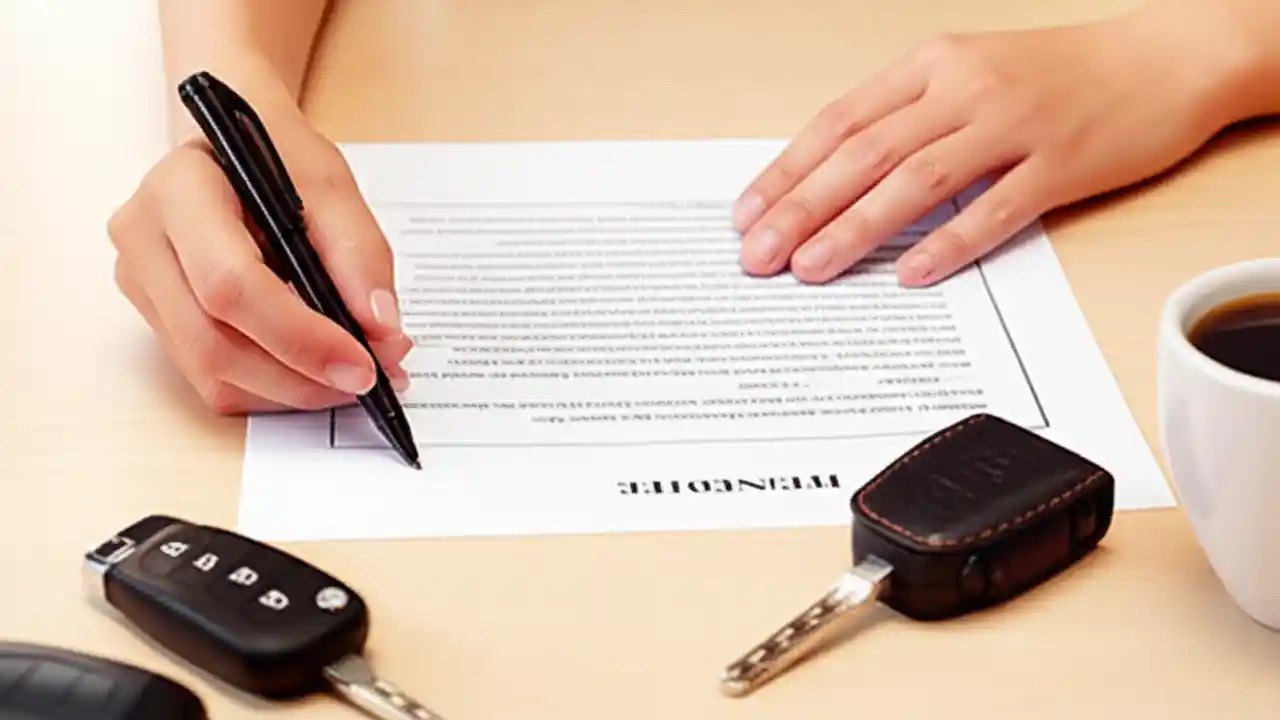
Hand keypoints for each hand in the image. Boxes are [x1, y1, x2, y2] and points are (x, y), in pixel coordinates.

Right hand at [109, 110, 411, 413]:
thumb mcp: (331, 184)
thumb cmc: (278, 155)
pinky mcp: (157, 317)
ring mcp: (142, 284)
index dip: (300, 337)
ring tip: (354, 373)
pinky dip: (274, 387)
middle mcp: (143, 240)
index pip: (231, 285)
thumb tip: (380, 327)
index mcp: (179, 191)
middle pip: (216, 344)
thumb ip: (360, 253)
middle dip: (303, 377)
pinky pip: (213, 378)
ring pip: (213, 373)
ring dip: (293, 391)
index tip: (363, 364)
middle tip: (373, 376)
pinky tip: (316, 369)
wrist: (235, 146)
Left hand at [734, 8, 1244, 285]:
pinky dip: (950, 243)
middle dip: (802, 209)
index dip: (788, 170)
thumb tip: (834, 182)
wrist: (1162, 59)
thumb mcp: (967, 73)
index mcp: (932, 64)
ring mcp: (1014, 124)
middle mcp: (964, 88)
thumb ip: (907, 119)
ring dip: (856, 228)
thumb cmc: (1055, 73)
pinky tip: (912, 274)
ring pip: (917, 181)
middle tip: (758, 255)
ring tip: (811, 268)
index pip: (841, 122)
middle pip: (865, 154)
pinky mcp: (1061, 164)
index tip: (748, 213)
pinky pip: (996, 210)